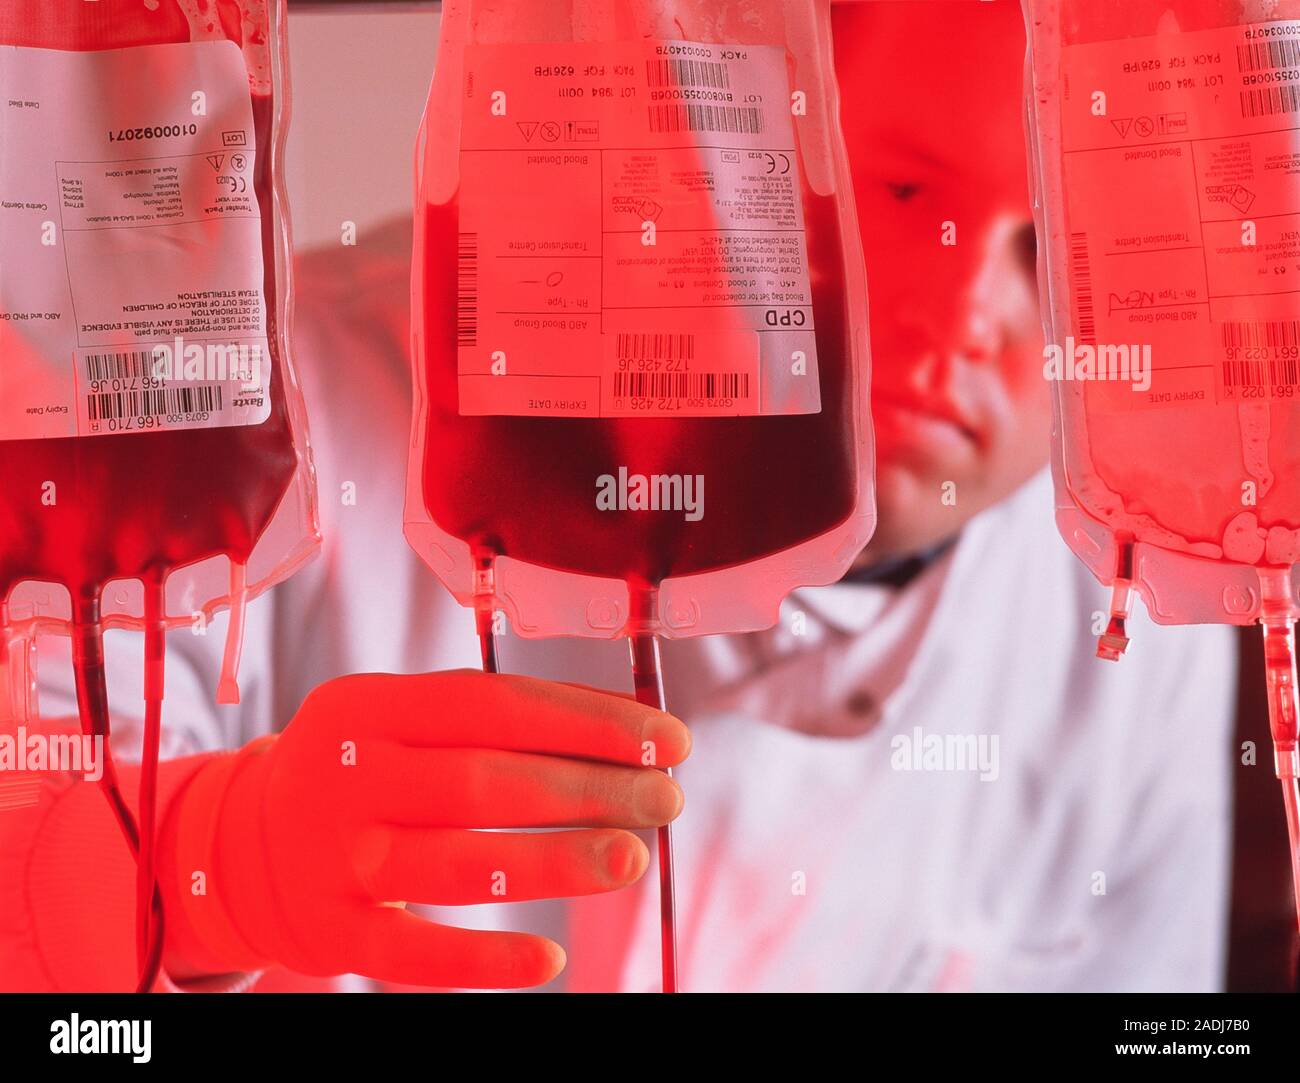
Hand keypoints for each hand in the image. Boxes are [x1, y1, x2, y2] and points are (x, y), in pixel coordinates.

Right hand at [159, 669, 688, 987]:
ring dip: (554, 863)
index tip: (662, 738)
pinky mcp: (334, 934)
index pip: (493, 705)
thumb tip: (623, 727)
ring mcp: (336, 860)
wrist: (240, 842)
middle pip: (483, 783)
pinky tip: (551, 959)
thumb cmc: (359, 767)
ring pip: (457, 865)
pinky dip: (483, 961)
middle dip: (587, 789)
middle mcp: (347, 780)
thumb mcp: (401, 716)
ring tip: (630, 858)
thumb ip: (495, 717)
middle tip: (665, 799)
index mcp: (368, 708)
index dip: (585, 721)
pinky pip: (415, 956)